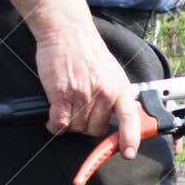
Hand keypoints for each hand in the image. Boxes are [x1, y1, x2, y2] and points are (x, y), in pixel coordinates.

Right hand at [0, 0, 143, 158]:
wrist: (67, 32)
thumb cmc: (89, 52)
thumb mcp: (114, 73)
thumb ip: (118, 96)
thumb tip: (124, 120)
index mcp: (121, 89)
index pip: (130, 120)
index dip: (130, 139)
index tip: (128, 153)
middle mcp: (104, 94)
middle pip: (96, 129)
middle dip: (88, 125)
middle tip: (81, 112)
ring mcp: (83, 95)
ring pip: (77, 127)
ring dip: (70, 123)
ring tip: (67, 108)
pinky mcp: (61, 94)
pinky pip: (59, 123)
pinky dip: (55, 125)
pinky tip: (54, 118)